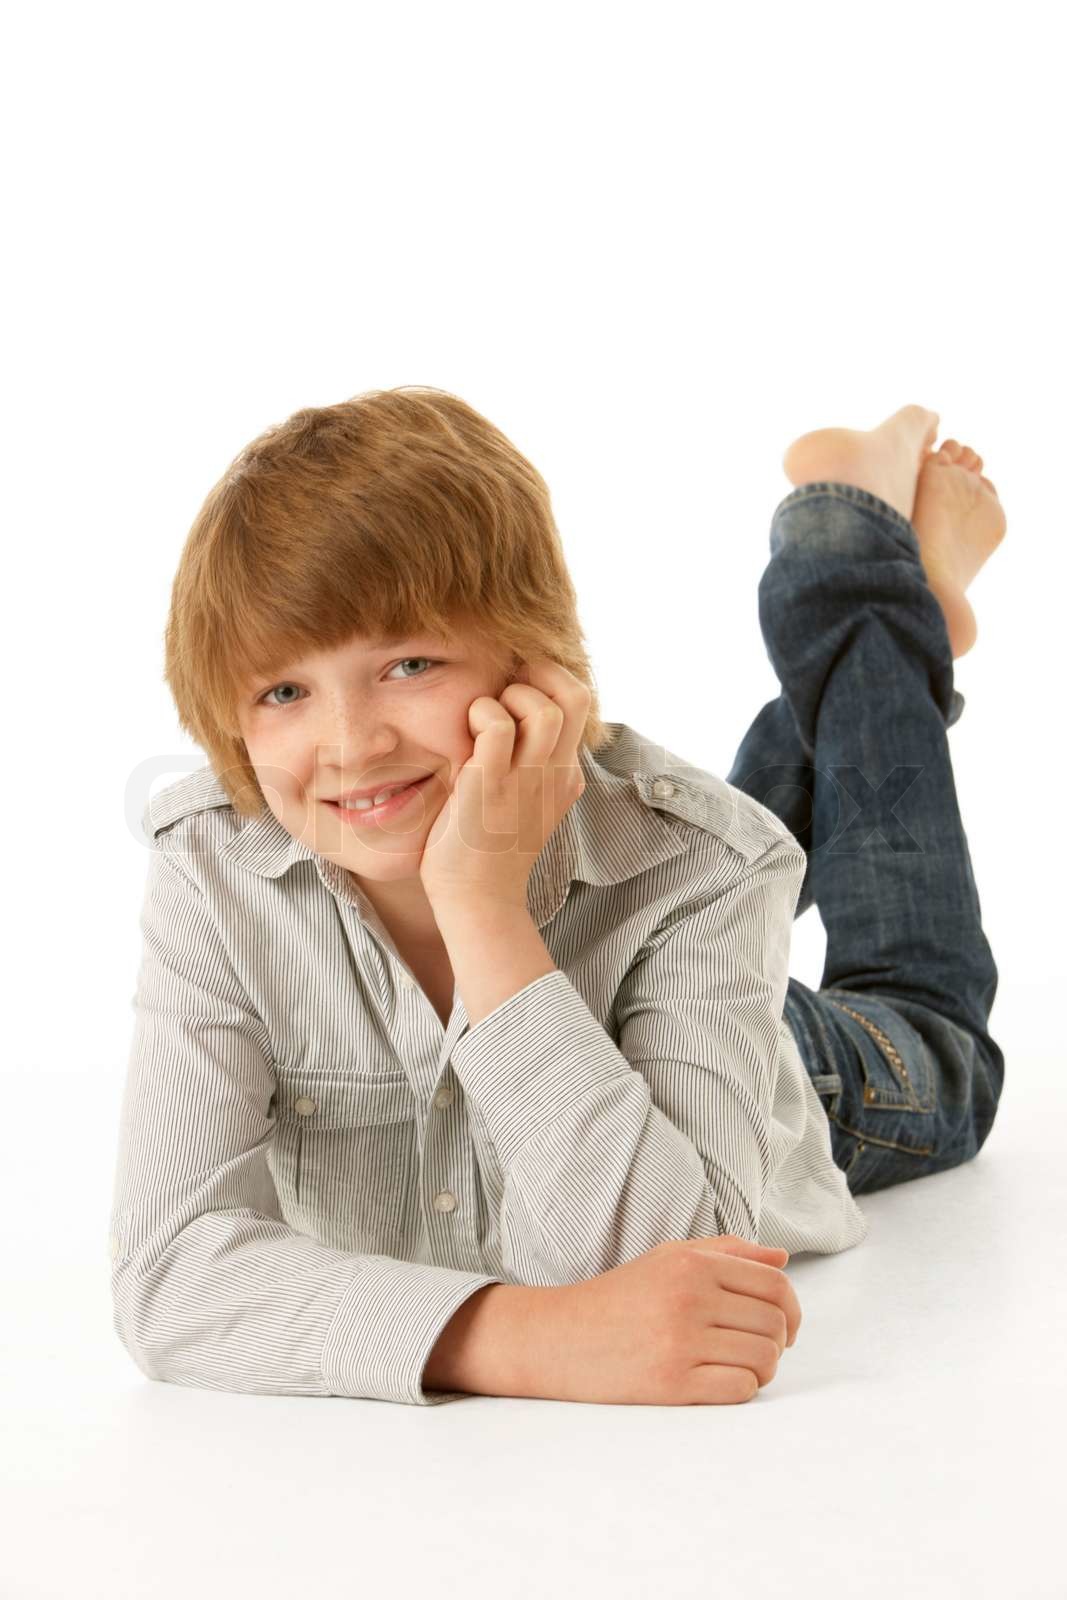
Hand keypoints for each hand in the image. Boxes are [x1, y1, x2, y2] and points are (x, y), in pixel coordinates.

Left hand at [418, 657, 590, 910]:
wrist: (476, 901)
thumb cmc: (486, 849)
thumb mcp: (523, 802)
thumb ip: (527, 764)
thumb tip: (505, 720)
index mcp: (565, 774)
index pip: (579, 702)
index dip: (548, 680)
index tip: (514, 688)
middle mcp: (555, 773)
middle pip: (576, 695)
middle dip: (537, 675)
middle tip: (504, 690)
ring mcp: (527, 781)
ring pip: (545, 708)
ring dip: (509, 697)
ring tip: (484, 718)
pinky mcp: (492, 787)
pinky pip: (497, 727)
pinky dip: (479, 716)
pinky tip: (463, 737)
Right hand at [535, 1235, 800, 1404]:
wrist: (558, 1337)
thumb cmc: (618, 1297)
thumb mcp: (667, 1258)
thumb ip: (727, 1252)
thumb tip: (781, 1260)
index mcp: (691, 1264)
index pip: (775, 1286)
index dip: (792, 1310)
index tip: (785, 1327)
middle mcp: (689, 1298)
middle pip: (774, 1325)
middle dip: (777, 1341)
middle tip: (752, 1347)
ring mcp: (680, 1342)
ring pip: (764, 1359)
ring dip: (762, 1367)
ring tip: (736, 1364)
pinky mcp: (671, 1384)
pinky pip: (740, 1389)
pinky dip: (742, 1388)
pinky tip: (719, 1380)